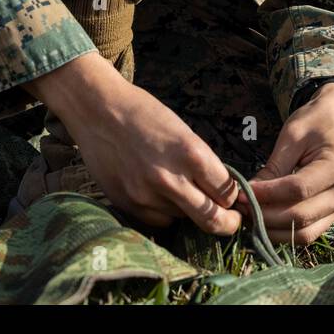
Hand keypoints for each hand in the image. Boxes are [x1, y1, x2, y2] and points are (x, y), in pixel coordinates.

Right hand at [31, 53, 241, 234]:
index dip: (234, 199)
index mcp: (191, 154)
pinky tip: (155, 190)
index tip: (235, 201)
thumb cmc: (143, 113)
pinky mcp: (128, 205)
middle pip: (213, 221)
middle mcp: (170, 179)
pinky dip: (164, 212)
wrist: (97, 109)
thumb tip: (221, 191)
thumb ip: (201, 163)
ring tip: (176, 186)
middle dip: (227, 223)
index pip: (227, 194)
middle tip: (230, 220)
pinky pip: (158, 221)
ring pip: (183, 219)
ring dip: (188, 210)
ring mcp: (146, 196)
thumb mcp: (183, 131)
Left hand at [248, 82, 333, 244]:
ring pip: (305, 233)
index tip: (241, 193)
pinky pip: (309, 232)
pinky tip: (265, 220)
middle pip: (302, 216)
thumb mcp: (292, 135)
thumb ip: (273, 168)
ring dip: (273, 230)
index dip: (267, 195)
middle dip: (266, 216)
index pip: (298, 189)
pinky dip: (285, 230)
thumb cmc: (315, 120)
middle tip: (240, 209)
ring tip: (249, 217)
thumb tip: (248, 195)